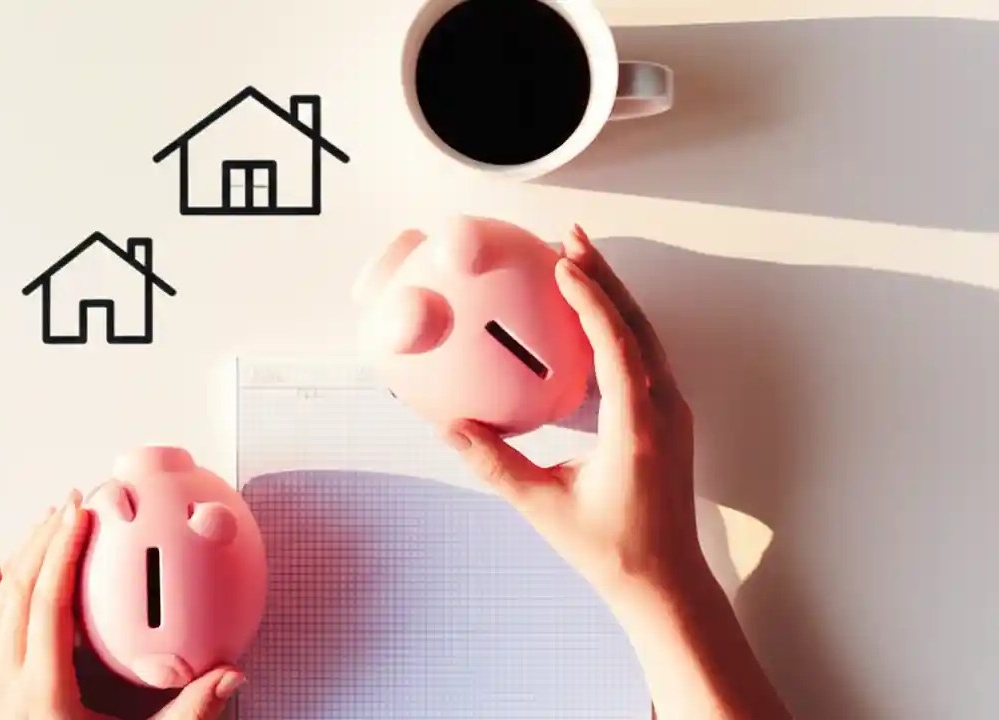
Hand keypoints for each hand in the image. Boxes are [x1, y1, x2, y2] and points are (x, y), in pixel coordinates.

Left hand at [0, 490, 244, 719]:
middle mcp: (5, 686)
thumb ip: (188, 714)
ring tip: (45, 525)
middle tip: (72, 506)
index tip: (81, 514)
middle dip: (45, 543)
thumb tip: (230, 677)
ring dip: (21, 560)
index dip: (64, 552)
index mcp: (40, 692)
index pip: (48, 602)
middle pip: (18, 594)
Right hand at [441, 226, 704, 600]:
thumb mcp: (542, 507)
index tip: (564, 264)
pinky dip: (617, 327)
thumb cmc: (610, 550)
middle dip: (604, 276)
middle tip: (571, 238)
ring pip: (645, 337)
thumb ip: (494, 464)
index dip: (592, 300)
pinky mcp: (666, 419)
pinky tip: (588, 317)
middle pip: (637, 325)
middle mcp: (663, 411)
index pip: (618, 346)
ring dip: (612, 296)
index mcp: (638, 428)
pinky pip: (643, 357)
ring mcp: (671, 413)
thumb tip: (449, 427)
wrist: (664, 582)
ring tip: (578, 261)